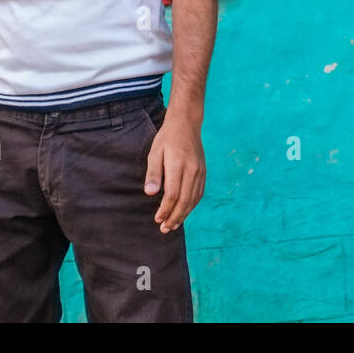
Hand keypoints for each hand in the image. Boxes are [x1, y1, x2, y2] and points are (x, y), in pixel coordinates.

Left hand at [144, 113, 205, 232]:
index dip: (165, 209)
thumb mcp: (155, 152)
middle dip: (174, 217)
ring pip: (193, 199)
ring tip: (174, 225)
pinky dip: (192, 205)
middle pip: (184, 200)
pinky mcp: (203, 172)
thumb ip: (153, 173)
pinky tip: (185, 212)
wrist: (186, 123)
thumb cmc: (167, 138)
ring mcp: (200, 171)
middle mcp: (192, 170)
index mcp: (178, 165)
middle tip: (165, 229)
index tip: (157, 219)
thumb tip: (150, 193)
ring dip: (184, 214)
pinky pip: (199, 193)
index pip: (172, 194)